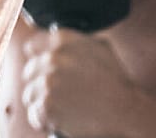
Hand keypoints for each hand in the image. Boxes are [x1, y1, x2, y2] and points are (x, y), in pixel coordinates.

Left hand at [21, 27, 136, 137]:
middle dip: (40, 83)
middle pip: (29, 72)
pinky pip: (33, 114)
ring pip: (29, 94)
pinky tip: (59, 120)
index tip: (45, 70)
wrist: (126, 111)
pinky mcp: (47, 105)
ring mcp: (48, 81)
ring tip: (62, 108)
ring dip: (41, 103)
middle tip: (60, 94)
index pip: (31, 46)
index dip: (37, 59)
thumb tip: (52, 34)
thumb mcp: (100, 47)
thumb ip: (74, 41)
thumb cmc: (116, 82)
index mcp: (63, 40)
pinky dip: (44, 120)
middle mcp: (53, 57)